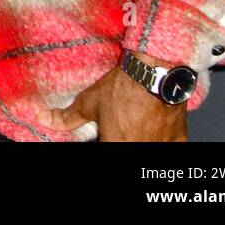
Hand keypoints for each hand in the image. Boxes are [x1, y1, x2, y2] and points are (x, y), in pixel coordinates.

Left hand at [45, 52, 188, 140]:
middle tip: (120, 130)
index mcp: (117, 145)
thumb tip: (44, 120)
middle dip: (120, 140)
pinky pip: (171, 148)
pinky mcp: (180, 140)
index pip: (106, 153)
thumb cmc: (123, 87)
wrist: (155, 72)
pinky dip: (161, 141)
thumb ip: (67, 117)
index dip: (103, 143)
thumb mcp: (89, 102)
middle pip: (127, 149)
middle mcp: (140, 149)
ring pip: (148, 151)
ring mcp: (162, 147)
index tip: (105, 138)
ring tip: (135, 128)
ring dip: (139, 141)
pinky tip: (154, 132)